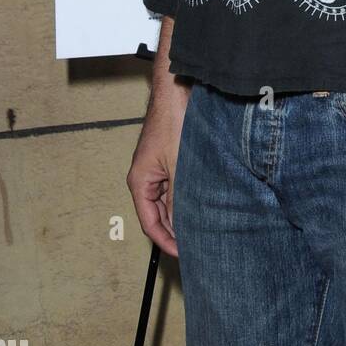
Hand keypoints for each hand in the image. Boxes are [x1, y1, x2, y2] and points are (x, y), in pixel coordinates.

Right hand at [127, 86, 188, 258]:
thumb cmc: (172, 122)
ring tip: (204, 230)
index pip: (150, 223)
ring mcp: (159, 169)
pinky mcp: (172, 160)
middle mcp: (147, 178)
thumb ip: (179, 197)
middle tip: (197, 246)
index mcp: (140, 182)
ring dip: (184, 214)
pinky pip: (178, 187)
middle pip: (160, 215)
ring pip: (171, 201)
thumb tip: (182, 226)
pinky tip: (204, 205)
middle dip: (176, 231)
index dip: (166, 241)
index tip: (183, 254)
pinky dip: (189, 198)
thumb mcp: (178, 164)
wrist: (178, 91)